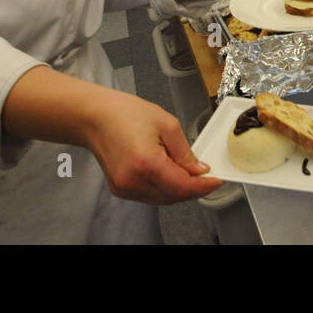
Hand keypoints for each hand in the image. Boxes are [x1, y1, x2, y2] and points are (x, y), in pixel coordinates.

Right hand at [83, 94, 223, 204]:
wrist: (94, 116)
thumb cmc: (125, 113)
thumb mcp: (166, 124)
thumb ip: (185, 152)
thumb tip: (199, 170)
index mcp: (147, 163)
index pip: (183, 187)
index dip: (204, 186)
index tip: (217, 180)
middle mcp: (133, 181)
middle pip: (174, 196)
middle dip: (194, 187)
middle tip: (205, 173)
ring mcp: (125, 188)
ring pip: (163, 199)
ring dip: (179, 188)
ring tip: (184, 168)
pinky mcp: (120, 189)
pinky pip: (150, 195)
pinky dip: (164, 187)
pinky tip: (167, 171)